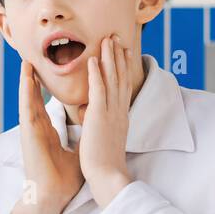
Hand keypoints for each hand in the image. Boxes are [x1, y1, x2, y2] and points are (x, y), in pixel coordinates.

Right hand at [10, 60, 83, 213]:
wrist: (53, 194)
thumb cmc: (64, 178)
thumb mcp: (78, 150)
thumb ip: (83, 135)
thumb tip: (95, 126)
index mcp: (48, 131)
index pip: (48, 104)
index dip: (49, 87)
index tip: (49, 72)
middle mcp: (38, 128)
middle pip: (36, 97)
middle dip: (36, 77)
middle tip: (36, 58)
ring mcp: (32, 129)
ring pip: (28, 99)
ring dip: (27, 79)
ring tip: (26, 61)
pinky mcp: (29, 133)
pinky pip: (27, 107)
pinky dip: (26, 91)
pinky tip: (27, 77)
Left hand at [79, 36, 135, 207]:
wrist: (109, 177)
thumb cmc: (105, 164)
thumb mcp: (107, 139)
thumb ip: (103, 125)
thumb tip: (96, 117)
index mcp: (121, 116)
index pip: (124, 86)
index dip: (123, 67)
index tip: (122, 50)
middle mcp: (119, 111)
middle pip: (121, 77)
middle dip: (118, 55)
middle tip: (116, 36)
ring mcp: (111, 113)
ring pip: (111, 79)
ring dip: (108, 57)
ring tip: (106, 39)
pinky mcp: (99, 117)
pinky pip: (98, 90)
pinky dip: (95, 74)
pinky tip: (91, 59)